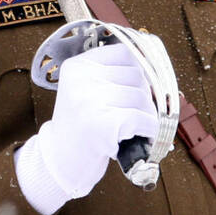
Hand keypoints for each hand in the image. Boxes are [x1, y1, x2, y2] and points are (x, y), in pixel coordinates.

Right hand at [14, 42, 157, 214]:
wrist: (60, 162)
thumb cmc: (81, 126)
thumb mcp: (86, 91)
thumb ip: (112, 75)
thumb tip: (155, 69)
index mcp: (78, 66)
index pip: (125, 52)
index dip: (141, 69)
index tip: (143, 85)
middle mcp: (82, 79)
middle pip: (137, 75)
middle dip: (145, 96)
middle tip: (136, 113)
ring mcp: (90, 101)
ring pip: (142, 98)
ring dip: (147, 115)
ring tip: (135, 128)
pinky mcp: (102, 125)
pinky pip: (143, 120)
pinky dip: (149, 130)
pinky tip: (141, 137)